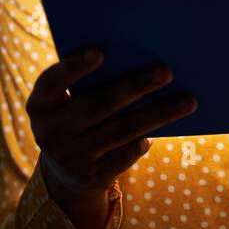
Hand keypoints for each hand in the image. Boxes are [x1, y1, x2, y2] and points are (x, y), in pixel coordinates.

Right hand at [27, 49, 196, 228]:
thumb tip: (141, 56)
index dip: (73, 68)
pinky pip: (128, 152)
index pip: (51, 82)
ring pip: (122, 129)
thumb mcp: (70, 102)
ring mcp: (71, 156)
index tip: (100, 52)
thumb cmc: (77, 118)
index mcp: (40, 104)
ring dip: (159, 113)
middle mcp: (50, 131)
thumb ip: (90, 82)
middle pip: (99, 104)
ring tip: (189, 101)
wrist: (67, 172)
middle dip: (136, 86)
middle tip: (167, 71)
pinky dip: (149, 137)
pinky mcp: (92, 176)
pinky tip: (172, 123)